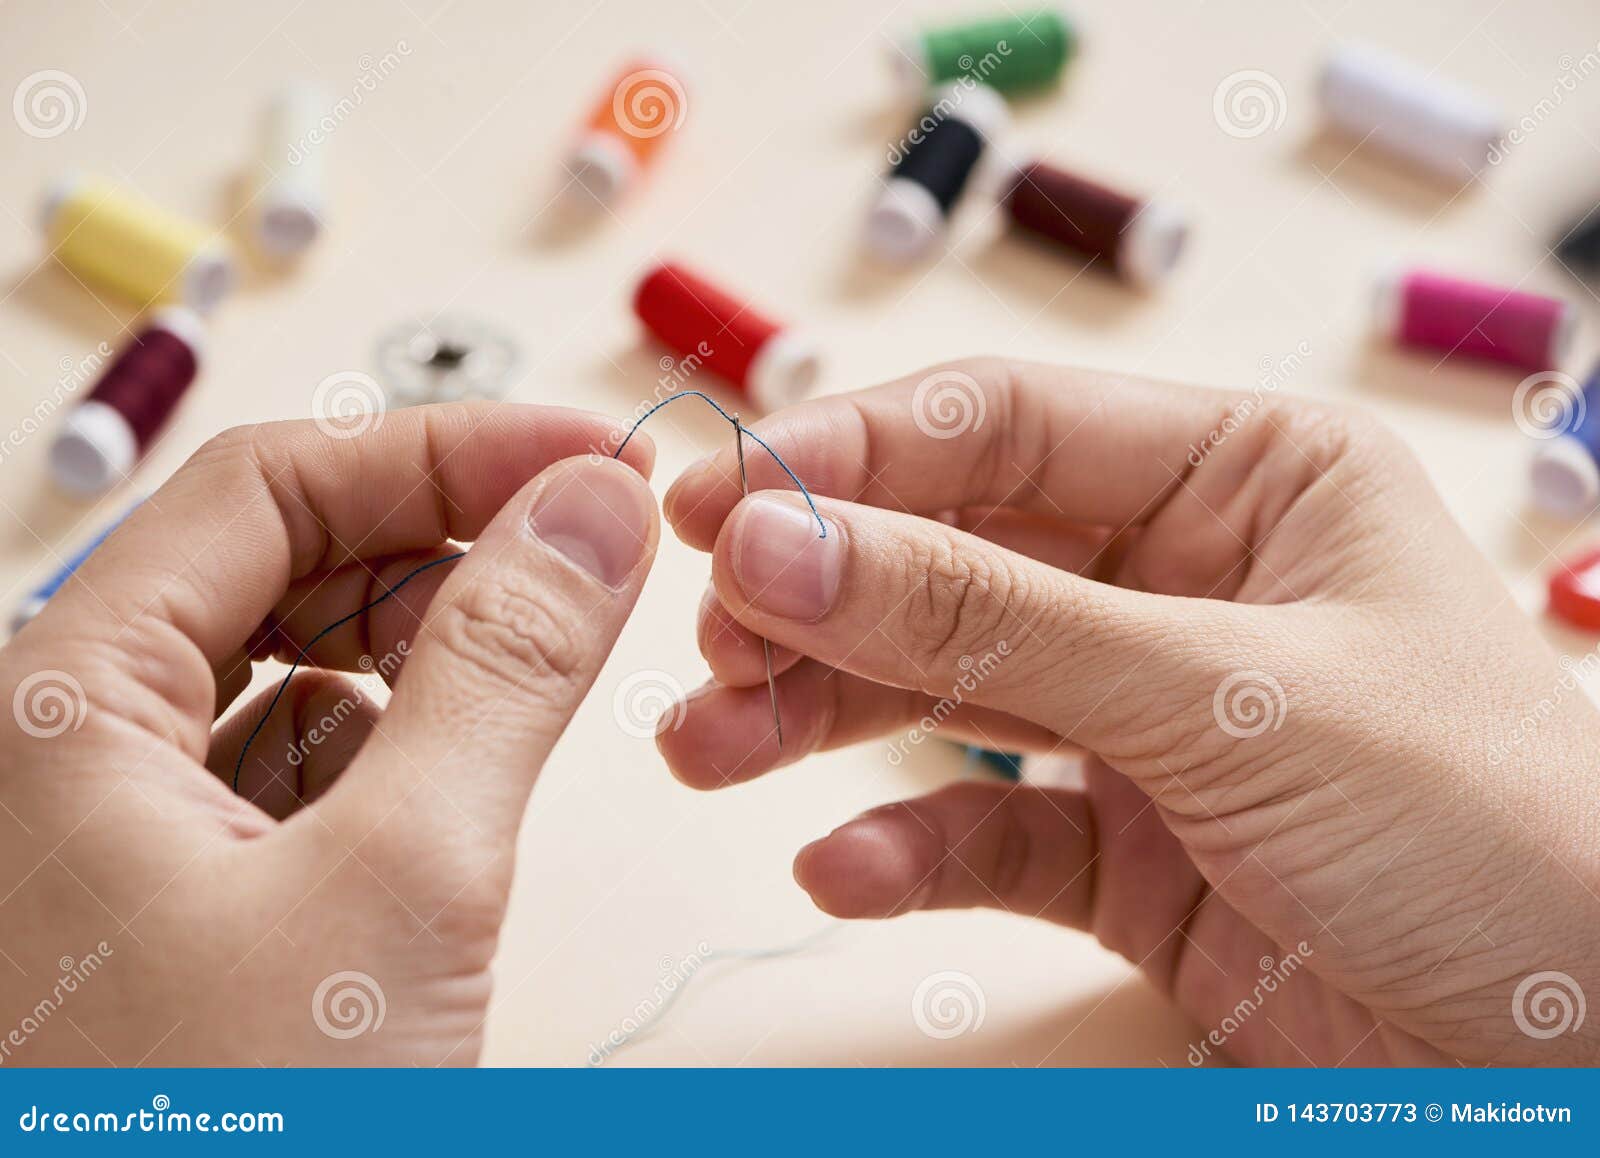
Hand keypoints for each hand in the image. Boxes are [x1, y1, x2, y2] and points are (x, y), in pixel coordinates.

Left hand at [0, 404, 657, 1064]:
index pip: (270, 485)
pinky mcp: (172, 906)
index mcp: (58, 707)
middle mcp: (61, 752)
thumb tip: (593, 511)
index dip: (446, 449)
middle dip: (439, 541)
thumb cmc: (220, 1141)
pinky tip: (453, 773)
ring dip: (420, 640)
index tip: (589, 459)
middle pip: (269, 561)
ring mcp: (110, 834)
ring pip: (284, 663)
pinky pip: (286, 764)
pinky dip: (389, 738)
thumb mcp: (399, 884)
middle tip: (587, 551)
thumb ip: (505, 666)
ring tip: (537, 662)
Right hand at [659, 358, 1599, 1066]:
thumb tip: (781, 543)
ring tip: (710, 749)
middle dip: (821, 595)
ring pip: (945, 688)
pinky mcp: (1127, 846)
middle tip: (711, 639)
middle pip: (951, 555)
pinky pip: (986, 826)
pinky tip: (839, 867)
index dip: (850, 456)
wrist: (1580, 1057)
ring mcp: (1147, 716)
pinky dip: (905, 845)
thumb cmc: (1490, 829)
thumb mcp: (1227, 695)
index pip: (1003, 427)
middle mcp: (1181, 581)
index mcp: (1244, 478)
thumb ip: (991, 620)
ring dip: (821, 715)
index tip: (721, 502)